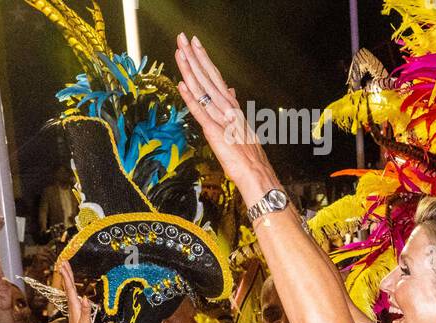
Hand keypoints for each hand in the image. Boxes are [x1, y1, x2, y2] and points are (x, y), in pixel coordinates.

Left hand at [57, 262, 95, 322]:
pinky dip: (70, 285)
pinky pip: (72, 293)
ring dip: (67, 277)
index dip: (67, 276)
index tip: (63, 265)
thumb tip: (85, 298)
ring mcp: (73, 306)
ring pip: (69, 288)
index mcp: (74, 305)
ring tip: (65, 268)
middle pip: (68, 285)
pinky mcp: (74, 309)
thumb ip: (86, 311)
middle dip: (66, 273)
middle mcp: (72, 304)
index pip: (70, 288)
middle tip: (63, 261)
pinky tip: (71, 283)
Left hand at [174, 32, 279, 204]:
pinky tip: (182, 84)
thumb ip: (233, 107)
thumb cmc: (247, 155)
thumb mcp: (240, 126)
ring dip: (190, 69)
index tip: (194, 44)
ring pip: (202, 89)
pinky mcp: (215, 132)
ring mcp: (221, 118)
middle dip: (194, 56)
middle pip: (208, 76)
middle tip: (183, 37)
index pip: (215, 77)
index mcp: (231, 106)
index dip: (204, 60)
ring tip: (179, 51)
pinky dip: (191, 98)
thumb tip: (229, 91)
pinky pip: (200, 112)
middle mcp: (227, 107)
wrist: (256, 173)